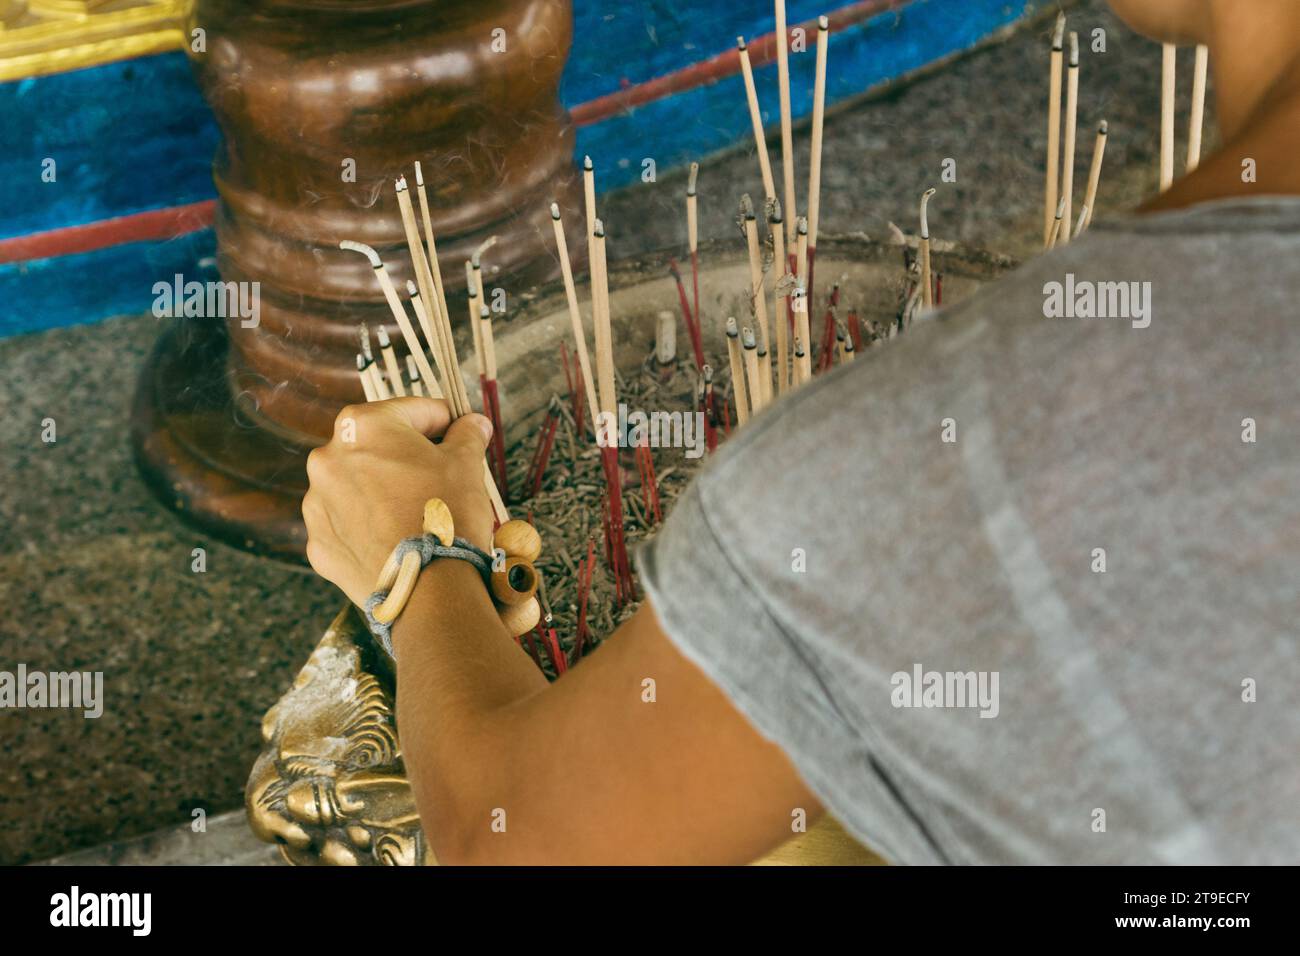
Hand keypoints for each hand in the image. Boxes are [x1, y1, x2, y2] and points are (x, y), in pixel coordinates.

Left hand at [303, 397, 495, 607]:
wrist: (427, 590)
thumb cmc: (446, 518)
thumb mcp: (467, 465)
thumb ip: (466, 435)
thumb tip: (472, 423)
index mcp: (364, 426)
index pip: (413, 410)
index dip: (444, 422)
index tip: (460, 434)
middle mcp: (329, 457)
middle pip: (379, 447)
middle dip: (408, 458)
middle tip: (440, 478)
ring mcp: (318, 502)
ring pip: (359, 485)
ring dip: (384, 491)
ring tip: (416, 514)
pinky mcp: (319, 541)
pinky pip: (348, 523)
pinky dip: (369, 525)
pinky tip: (396, 537)